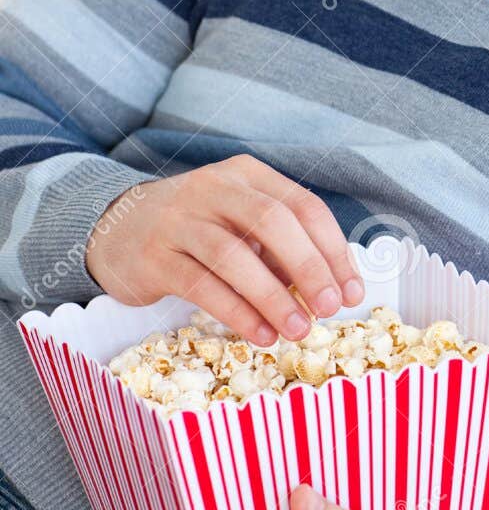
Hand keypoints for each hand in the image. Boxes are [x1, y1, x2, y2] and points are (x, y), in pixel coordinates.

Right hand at [85, 154, 363, 343]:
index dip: (333, 250)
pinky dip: (237, 313)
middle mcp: (214, 188)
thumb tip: (331, 289)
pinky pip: (201, 285)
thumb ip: (280, 248)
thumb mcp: (240, 223)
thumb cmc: (196, 230)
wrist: (116, 228)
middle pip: (273, 221)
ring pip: (234, 255)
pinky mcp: (153, 256)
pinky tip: (261, 334)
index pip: (303, 206)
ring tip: (298, 330)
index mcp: (247, 175)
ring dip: (273, 297)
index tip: (351, 291)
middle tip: (330, 308)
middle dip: (309, 268)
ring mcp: (179, 220)